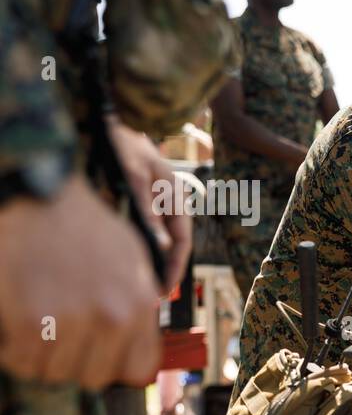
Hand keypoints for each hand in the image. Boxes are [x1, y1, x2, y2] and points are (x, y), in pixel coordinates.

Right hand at [0, 175, 160, 387]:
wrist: (41, 198)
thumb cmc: (84, 224)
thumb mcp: (134, 261)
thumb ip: (139, 304)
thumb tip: (137, 342)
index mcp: (142, 304)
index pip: (139, 368)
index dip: (116, 366)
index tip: (100, 359)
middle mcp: (113, 317)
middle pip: (95, 376)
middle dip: (77, 364)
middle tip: (62, 344)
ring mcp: (73, 321)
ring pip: (57, 374)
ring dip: (43, 359)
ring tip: (37, 335)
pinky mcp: (31, 321)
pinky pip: (23, 362)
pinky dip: (15, 353)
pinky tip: (15, 336)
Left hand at [107, 116, 190, 295]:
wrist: (105, 119)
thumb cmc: (120, 142)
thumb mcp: (132, 174)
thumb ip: (146, 208)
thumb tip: (160, 245)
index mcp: (176, 195)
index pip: (183, 239)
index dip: (176, 266)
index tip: (164, 288)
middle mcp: (169, 201)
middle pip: (173, 244)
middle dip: (165, 270)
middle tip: (152, 295)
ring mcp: (155, 202)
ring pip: (159, 239)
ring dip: (151, 261)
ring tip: (140, 283)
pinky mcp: (140, 202)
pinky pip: (144, 231)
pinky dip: (139, 248)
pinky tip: (128, 260)